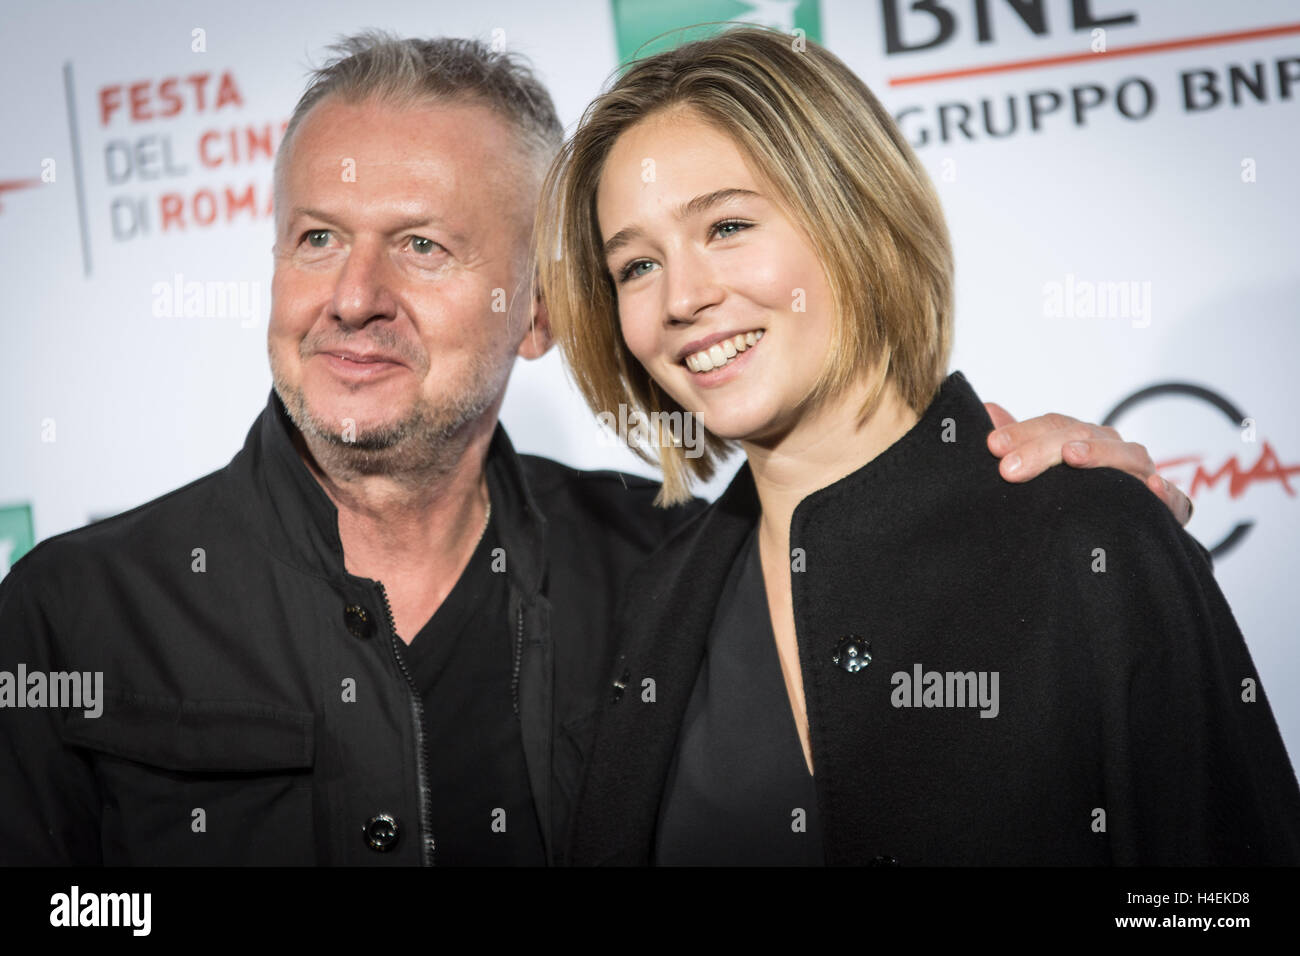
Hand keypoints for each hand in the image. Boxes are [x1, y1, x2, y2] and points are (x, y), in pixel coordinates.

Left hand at [984, 403, 1192, 526]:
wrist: (1114, 542)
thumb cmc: (1073, 496)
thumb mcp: (1042, 470)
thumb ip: (1021, 443)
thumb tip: (988, 410)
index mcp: (1085, 440)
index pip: (1055, 425)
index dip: (1023, 432)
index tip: (993, 446)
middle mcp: (1114, 452)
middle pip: (1084, 436)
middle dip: (1045, 449)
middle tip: (1010, 468)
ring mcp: (1143, 477)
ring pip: (1129, 456)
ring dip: (1101, 453)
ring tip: (1073, 456)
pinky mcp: (1167, 508)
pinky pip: (1175, 500)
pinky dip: (1166, 493)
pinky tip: (1151, 488)